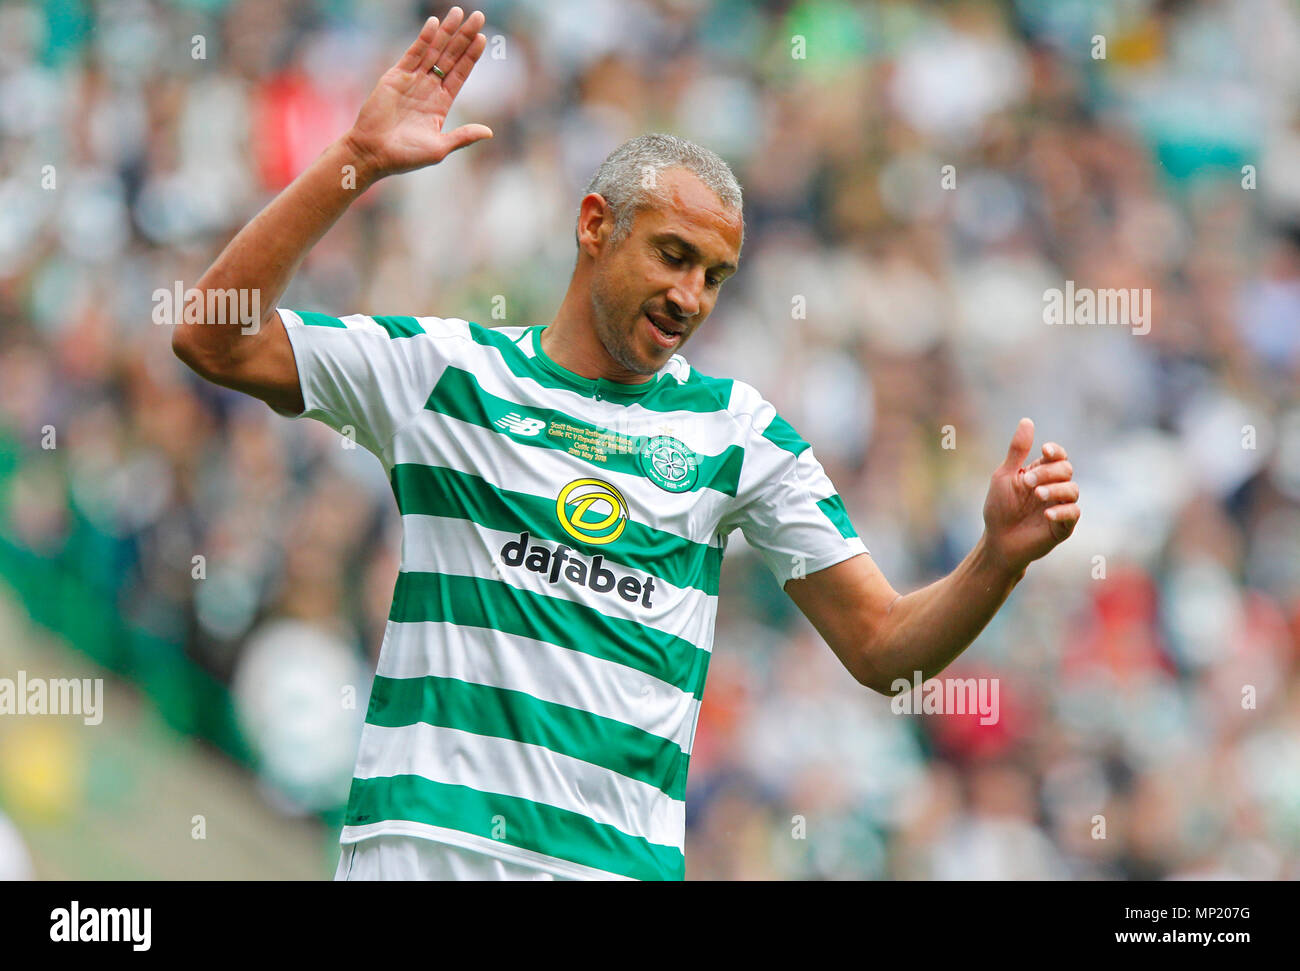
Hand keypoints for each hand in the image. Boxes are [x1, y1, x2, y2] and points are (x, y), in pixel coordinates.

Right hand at [343, 7, 492, 179]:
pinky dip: (424, 39)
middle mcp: (428, 89)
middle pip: (450, 57)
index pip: (460, 74)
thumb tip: (489, 132)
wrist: (373, 154)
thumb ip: (463, 137)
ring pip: (434, 51)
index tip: (483, 38)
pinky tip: (434, 24)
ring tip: (459, 13)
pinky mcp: (395, 77)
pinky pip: (413, 54)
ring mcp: (412, 80)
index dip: (471, 56)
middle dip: (464, 37)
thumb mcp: (439, 148)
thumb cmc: (405, 157)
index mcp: (440, 104)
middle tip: (479, 16)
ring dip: (447, 32)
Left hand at [981, 418, 1079, 573]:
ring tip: (1037, 494)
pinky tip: (1046, 513)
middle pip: (1066, 470)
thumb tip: (1027, 421)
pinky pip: (1073, 514)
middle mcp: (1055, 488)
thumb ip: (1017, 451)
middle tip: (1026, 482)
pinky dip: (1061, 511)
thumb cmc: (999, 507)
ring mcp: (1061, 506)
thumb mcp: (1005, 476)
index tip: (1045, 451)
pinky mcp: (1064, 526)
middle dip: (1048, 472)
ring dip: (1055, 489)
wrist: (997, 540)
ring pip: (1073, 490)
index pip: (1058, 456)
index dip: (1056, 451)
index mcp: (1041, 473)